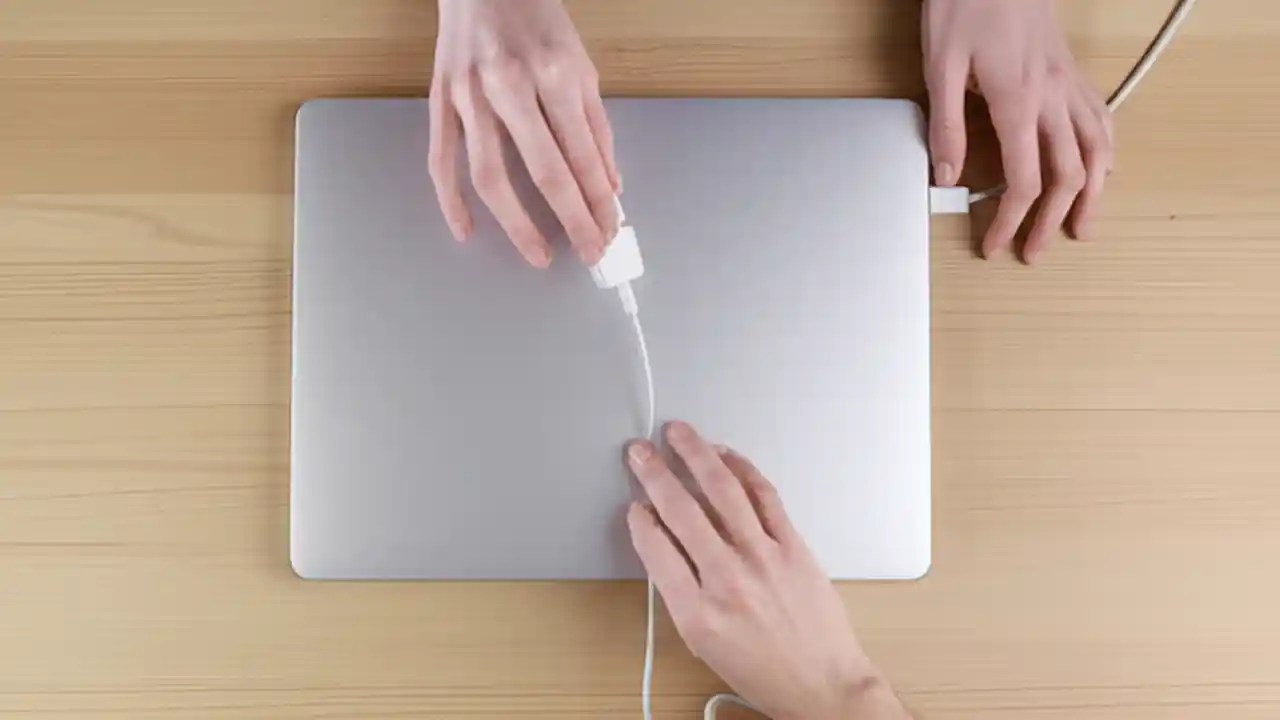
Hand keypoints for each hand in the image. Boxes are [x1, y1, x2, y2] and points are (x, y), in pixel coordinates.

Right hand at [429, 0, 621, 267]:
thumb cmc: (537, 19)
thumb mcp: (582, 64)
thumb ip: (596, 127)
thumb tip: (609, 185)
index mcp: (555, 73)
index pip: (583, 155)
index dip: (598, 201)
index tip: (610, 231)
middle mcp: (510, 85)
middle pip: (545, 172)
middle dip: (571, 221)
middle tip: (588, 254)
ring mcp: (470, 95)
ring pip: (490, 175)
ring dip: (518, 225)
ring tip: (539, 255)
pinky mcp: (440, 99)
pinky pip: (441, 160)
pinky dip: (451, 201)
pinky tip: (467, 232)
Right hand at [626, 421, 910, 719]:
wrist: (822, 684)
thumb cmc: (763, 670)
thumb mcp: (702, 644)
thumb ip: (679, 592)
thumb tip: (663, 544)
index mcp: (697, 612)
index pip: (655, 549)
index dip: (640, 520)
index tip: (634, 504)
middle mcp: (728, 580)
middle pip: (681, 510)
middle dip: (654, 473)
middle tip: (639, 451)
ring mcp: (763, 558)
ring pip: (722, 490)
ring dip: (696, 454)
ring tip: (678, 433)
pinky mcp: (793, 546)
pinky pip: (764, 495)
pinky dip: (742, 468)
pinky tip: (725, 454)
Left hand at [924, 0, 1114, 263]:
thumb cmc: (965, 4)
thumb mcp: (940, 65)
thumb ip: (947, 125)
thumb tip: (947, 176)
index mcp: (1017, 101)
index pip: (1022, 180)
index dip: (1010, 221)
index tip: (997, 246)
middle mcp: (1052, 96)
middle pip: (1066, 174)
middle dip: (1051, 221)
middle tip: (1035, 252)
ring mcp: (1069, 83)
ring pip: (1098, 149)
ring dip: (1093, 194)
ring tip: (1083, 227)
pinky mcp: (1072, 71)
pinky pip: (1102, 118)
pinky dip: (1106, 152)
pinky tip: (1102, 168)